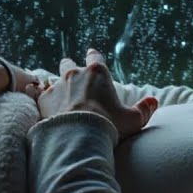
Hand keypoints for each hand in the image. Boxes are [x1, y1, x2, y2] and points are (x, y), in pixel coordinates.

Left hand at [24, 48, 157, 139]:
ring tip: (57, 95)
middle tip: (73, 78)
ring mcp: (56, 86)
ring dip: (55, 85)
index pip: (95, 56)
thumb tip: (153, 102)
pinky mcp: (42, 100)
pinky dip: (41, 99)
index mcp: (97, 73)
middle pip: (68, 63)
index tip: (92, 56)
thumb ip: (144, 109)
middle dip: (70, 68)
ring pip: (52, 78)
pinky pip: (38, 94)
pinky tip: (42, 107)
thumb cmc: (108, 125)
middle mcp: (75, 74)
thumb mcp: (133, 120)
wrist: (78, 136)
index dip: (93, 56)